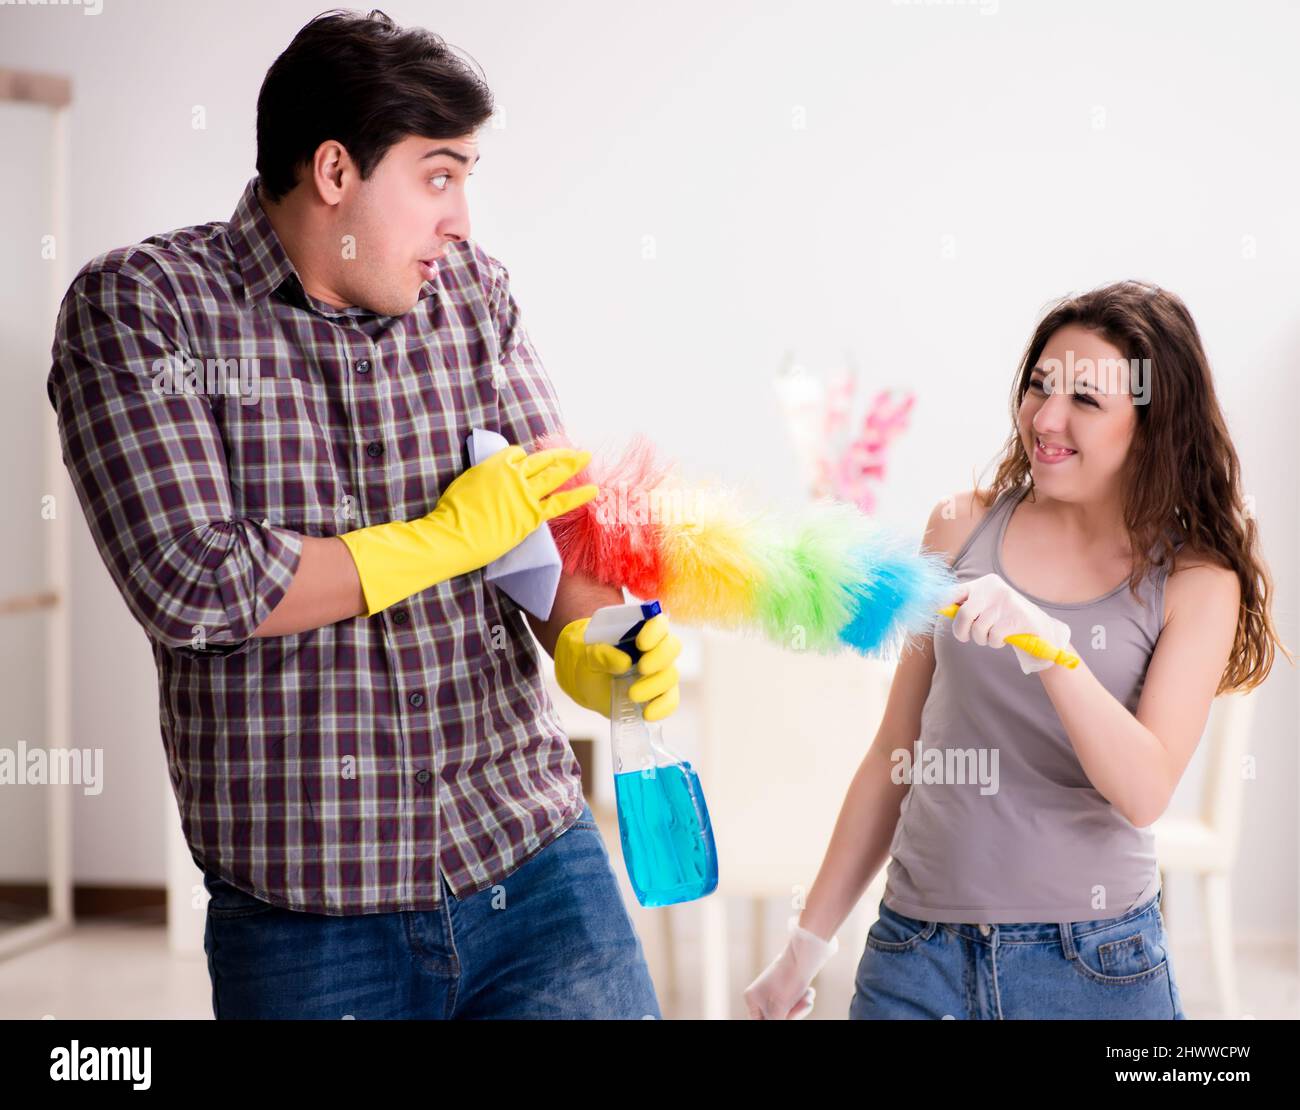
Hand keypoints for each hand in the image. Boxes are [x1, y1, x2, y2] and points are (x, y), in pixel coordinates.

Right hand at [431, 445, 596, 568]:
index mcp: (494, 464)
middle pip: (542, 460)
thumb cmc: (451, 514)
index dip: (526, 459)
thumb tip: (491, 479)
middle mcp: (513, 474)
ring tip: (587, 457)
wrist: (452, 536)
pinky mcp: (531, 515)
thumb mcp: (465, 483)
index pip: (518, 454)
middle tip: (574, 450)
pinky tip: (593, 490)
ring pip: (554, 475)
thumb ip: (484, 477)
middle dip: (559, 454)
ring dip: (572, 464)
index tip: (532, 463)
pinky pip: (560, 502)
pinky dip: (579, 495)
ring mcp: (524, 494)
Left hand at [555, 612, 681, 721]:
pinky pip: (670, 701)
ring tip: (632, 695)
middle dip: (659, 659)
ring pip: (671, 675)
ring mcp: (659, 672)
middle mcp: (655, 649)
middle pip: (672, 648)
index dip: (655, 631)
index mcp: (640, 630)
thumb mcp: (586, 654)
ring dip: (654, 686)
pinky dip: (662, 708)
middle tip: (641, 668)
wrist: (585, 680)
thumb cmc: (588, 659)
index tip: (641, 643)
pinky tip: (647, 713)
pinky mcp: (659, 694)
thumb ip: (601, 654)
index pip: (659, 623)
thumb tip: (624, 662)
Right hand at [744, 918, 838, 1019]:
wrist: (805, 955)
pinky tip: (809, 992)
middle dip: (792, 1014)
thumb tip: (774, 1019)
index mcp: (751, 998)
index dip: (774, 1020)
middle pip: (775, 1017)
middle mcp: (759, 993)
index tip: (784, 1015)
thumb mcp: (778, 1009)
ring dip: (800, 1008)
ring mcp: (772, 989)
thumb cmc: (789, 982)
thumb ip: (773, 1021)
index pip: (759, 1021)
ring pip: (787, 1011)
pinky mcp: (785, 986)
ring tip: (808, 996)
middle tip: (804, 1004)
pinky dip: (802, 1000)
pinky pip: (793, 1002)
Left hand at [946, 572, 1070, 674]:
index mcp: (985, 582)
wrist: (1040, 629)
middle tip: (966, 637)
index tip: (938, 612)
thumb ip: (967, 604)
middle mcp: (995, 588)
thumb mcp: (987, 605)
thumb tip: (939, 607)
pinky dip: (995, 643)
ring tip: (992, 635)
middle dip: (961, 631)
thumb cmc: (1005, 618)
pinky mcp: (1016, 618)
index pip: (954, 592)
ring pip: (978, 629)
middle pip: (964, 614)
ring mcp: (1006, 602)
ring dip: (982, 639)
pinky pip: (993, 637)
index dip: (942, 604)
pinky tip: (1004, 638)